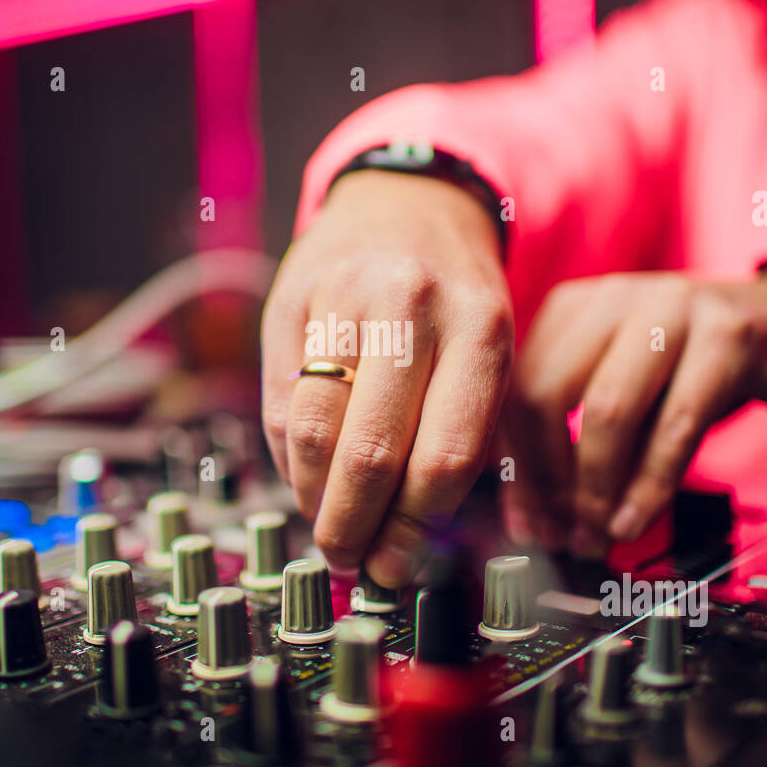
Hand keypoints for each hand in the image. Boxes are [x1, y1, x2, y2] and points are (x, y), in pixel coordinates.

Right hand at [261, 170, 513, 586]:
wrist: (407, 202)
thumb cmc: (454, 297)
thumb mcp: (487, 352)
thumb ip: (458, 433)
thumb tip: (404, 540)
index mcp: (482, 330)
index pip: (446, 457)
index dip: (415, 528)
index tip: (398, 564)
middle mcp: (413, 309)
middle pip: (372, 453)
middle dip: (355, 527)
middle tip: (350, 560)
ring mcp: (345, 299)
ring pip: (314, 433)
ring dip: (312, 500)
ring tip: (324, 527)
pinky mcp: (292, 300)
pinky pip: (279, 404)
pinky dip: (287, 458)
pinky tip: (303, 478)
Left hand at [499, 272, 766, 556]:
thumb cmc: (693, 363)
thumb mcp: (624, 385)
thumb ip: (575, 436)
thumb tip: (534, 516)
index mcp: (571, 306)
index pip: (517, 389)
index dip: (515, 466)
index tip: (525, 521)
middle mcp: (612, 298)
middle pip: (545, 395)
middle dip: (547, 480)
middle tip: (560, 532)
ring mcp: (670, 309)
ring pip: (606, 411)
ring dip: (596, 489)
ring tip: (598, 534)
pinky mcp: (726, 337)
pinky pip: (676, 425)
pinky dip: (650, 485)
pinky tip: (636, 519)